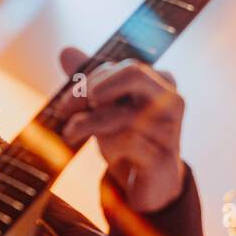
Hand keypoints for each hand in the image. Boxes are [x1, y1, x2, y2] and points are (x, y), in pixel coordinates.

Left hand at [53, 47, 186, 213]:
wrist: (151, 185)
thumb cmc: (129, 141)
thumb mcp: (107, 109)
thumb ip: (89, 81)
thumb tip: (65, 51)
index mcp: (161, 81)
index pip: (119, 67)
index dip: (87, 81)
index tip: (65, 104)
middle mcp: (171, 100)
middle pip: (133, 72)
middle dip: (92, 88)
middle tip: (65, 109)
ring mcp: (170, 128)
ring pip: (123, 112)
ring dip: (87, 123)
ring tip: (69, 134)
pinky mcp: (163, 157)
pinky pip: (127, 141)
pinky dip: (107, 146)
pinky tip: (103, 155)